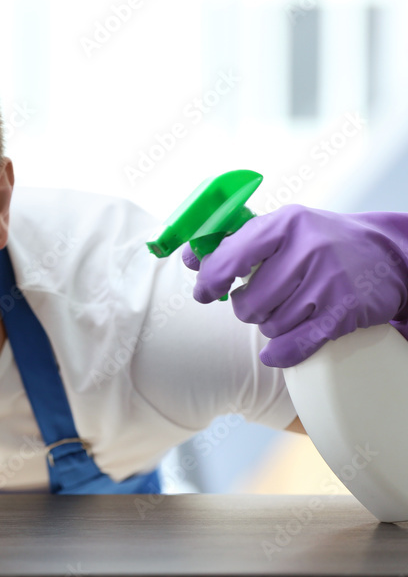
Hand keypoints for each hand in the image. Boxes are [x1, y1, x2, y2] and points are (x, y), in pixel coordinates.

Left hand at [181, 204, 407, 366]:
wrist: (386, 255)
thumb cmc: (321, 242)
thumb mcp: (283, 228)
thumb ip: (236, 242)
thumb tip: (190, 259)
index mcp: (284, 224)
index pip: (229, 257)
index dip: (210, 280)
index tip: (205, 292)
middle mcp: (307, 249)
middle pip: (247, 303)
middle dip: (249, 307)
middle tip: (266, 298)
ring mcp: (328, 281)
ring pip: (269, 326)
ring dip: (272, 324)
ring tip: (292, 307)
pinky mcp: (343, 312)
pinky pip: (293, 346)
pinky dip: (281, 353)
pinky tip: (278, 350)